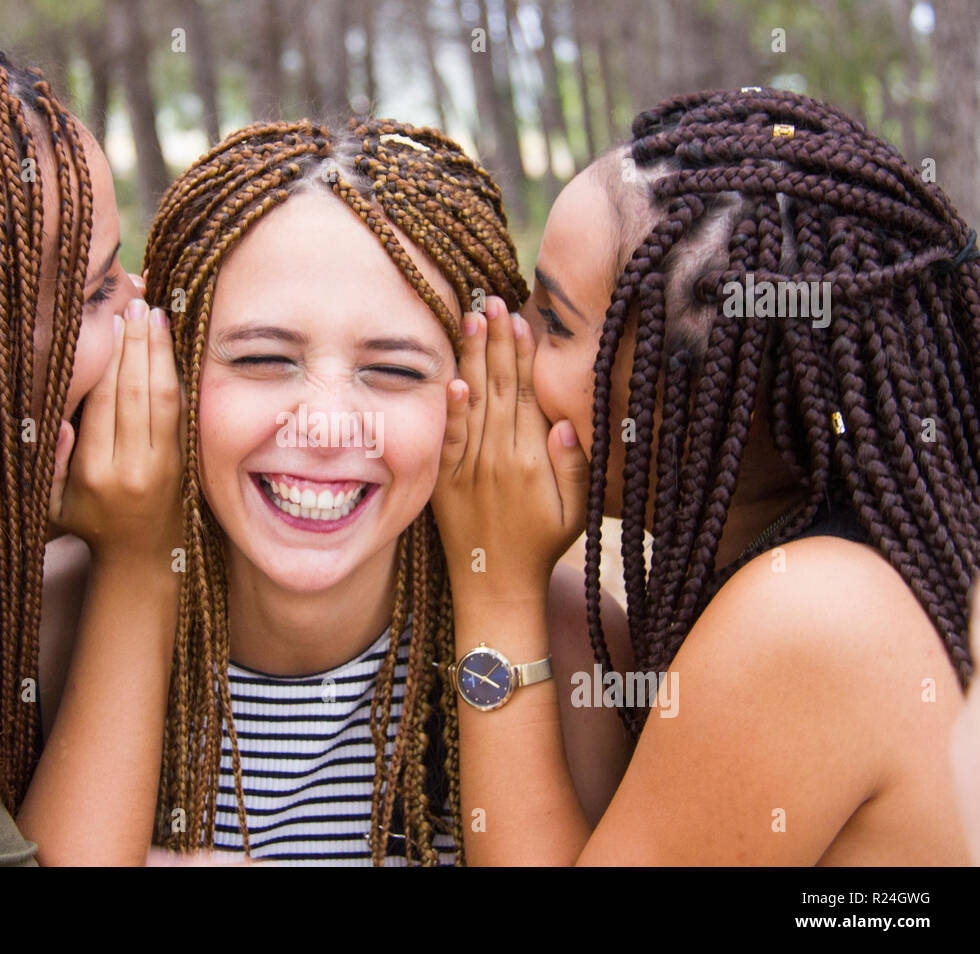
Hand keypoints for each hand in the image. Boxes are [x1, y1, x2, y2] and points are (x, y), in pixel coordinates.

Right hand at [49, 299, 182, 562]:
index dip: (106, 360)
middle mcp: (132, 466)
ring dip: (159, 352)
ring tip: (153, 314)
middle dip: (134, 345)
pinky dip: (176, 373)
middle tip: (133, 304)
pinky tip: (170, 345)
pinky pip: (181, 409)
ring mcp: (163, 463)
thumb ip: (47, 465)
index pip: (101, 403)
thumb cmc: (87, 523)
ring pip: (162, 396)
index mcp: (95, 473)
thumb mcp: (50, 505)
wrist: (141, 556)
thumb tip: (58, 426)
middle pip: (133, 392)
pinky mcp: (184, 459)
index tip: (106, 323)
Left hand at [430, 296, 588, 602]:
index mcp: (532, 461)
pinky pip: (447, 439)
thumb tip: (564, 420)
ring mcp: (469, 469)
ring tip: (471, 319)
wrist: (496, 585)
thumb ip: (575, 466)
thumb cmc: (543, 544)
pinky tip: (450, 381)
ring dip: (472, 360)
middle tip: (492, 300)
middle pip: (498, 389)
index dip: (523, 355)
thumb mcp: (576, 511)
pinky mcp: (444, 480)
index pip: (527, 395)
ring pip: (473, 404)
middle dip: (495, 342)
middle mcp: (499, 459)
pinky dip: (449, 410)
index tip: (520, 318)